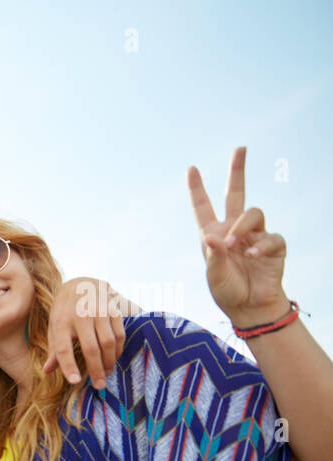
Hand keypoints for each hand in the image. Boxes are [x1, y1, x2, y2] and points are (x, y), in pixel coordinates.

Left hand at [42, 277, 131, 388]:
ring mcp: (98, 311)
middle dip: (96, 370)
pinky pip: (119, 334)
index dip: (68, 366)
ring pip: (107, 342)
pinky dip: (118, 349)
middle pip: (90, 348)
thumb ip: (54, 349)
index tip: (75, 382)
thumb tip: (47, 371)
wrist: (81, 283)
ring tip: (106, 373)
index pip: (63, 348)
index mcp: (60, 322)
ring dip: (109, 361)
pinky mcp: (113, 309)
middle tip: (99, 385)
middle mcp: (80, 315)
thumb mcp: (54, 327)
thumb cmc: (64, 311)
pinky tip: (114, 358)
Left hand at [188, 146, 287, 328]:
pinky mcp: (273, 244)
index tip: (191, 168)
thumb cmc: (228, 291)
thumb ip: (214, 257)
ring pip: (253, 212)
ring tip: (236, 247)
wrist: (250, 307)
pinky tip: (253, 255)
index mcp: (213, 234)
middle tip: (240, 148)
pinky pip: (270, 236)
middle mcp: (234, 229)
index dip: (197, 189)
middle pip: (236, 193)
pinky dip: (261, 244)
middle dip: (237, 170)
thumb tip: (211, 236)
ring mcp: (255, 234)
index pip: (204, 207)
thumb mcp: (214, 277)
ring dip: (242, 227)